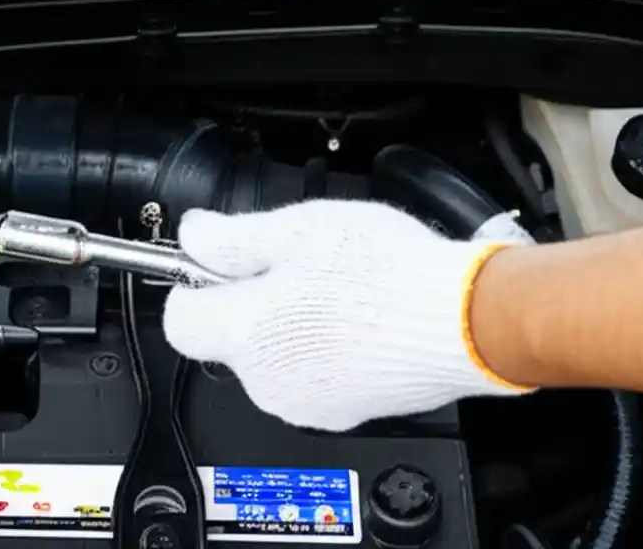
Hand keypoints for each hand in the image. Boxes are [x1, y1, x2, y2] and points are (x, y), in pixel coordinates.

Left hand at [163, 200, 533, 431]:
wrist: (463, 321)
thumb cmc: (386, 274)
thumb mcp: (296, 230)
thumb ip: (232, 237)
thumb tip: (195, 237)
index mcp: (244, 334)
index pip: (180, 320)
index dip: (196, 284)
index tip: (220, 263)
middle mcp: (266, 380)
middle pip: (230, 339)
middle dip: (252, 302)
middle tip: (296, 265)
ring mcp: (306, 403)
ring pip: (273, 359)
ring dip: (290, 328)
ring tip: (336, 290)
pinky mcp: (345, 413)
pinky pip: (313, 377)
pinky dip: (325, 352)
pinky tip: (358, 320)